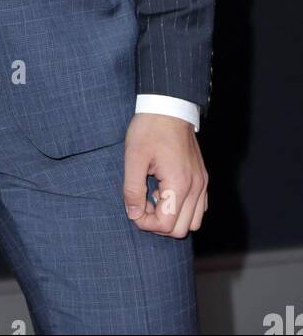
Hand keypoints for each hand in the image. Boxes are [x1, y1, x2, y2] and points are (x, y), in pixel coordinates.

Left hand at [122, 113, 208, 236]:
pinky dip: (183, 209)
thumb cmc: (149, 129)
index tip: (133, 207)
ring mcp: (202, 183)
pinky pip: (198, 208)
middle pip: (181, 229)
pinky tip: (166, 192)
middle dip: (158, 223)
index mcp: (179, 184)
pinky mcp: (202, 178)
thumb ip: (132, 189)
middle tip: (142, 203)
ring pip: (193, 222)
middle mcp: (196, 187)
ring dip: (172, 217)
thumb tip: (133, 214)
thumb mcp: (134, 157)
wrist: (169, 106)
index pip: (167, 225)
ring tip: (154, 197)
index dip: (146, 222)